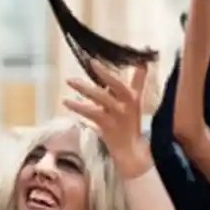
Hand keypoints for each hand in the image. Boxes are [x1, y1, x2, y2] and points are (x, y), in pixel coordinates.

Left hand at [65, 60, 151, 179]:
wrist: (130, 149)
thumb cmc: (130, 122)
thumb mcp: (136, 100)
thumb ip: (138, 81)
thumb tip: (142, 62)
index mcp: (132, 97)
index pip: (124, 80)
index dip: (112, 70)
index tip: (96, 60)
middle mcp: (126, 105)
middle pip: (115, 86)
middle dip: (103, 74)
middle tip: (91, 62)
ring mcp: (117, 115)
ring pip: (101, 98)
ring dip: (85, 89)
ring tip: (70, 81)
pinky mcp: (107, 126)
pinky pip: (91, 113)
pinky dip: (78, 107)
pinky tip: (67, 102)